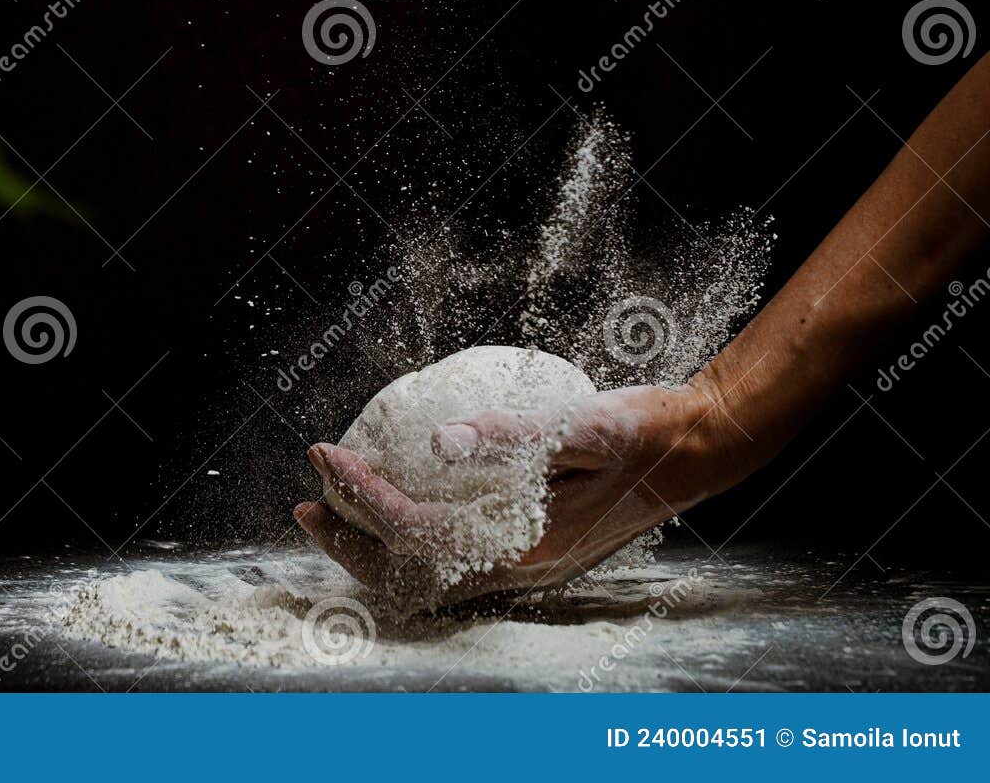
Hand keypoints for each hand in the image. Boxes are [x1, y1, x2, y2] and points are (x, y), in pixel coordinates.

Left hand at [295, 381, 741, 603]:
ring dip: (374, 550)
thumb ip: (512, 435)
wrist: (699, 449)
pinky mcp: (536, 554)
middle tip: (303, 503)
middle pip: (411, 575)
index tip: (324, 456)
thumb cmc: (644, 432)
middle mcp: (523, 569)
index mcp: (529, 545)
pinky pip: (455, 566)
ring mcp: (530, 568)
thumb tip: (439, 441)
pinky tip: (397, 518)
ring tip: (331, 517)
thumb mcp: (582, 424)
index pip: (417, 531)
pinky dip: (411, 548)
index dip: (362, 496)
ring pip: (430, 578)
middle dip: (349, 542)